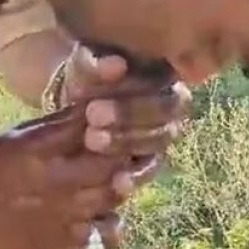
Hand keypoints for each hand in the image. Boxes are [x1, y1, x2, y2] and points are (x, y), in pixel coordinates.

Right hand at [0, 107, 150, 248]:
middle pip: (113, 163)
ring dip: (120, 188)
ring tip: (115, 183)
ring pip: (114, 196)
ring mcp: (62, 212)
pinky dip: (110, 224)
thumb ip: (58, 126)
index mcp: (39, 147)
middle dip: (125, 158)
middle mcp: (54, 179)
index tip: (123, 126)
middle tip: (128, 156)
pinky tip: (100, 215)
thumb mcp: (17, 137)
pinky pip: (105, 233)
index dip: (116, 126)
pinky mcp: (63, 241)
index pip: (94, 129)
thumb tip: (99, 107)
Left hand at [58, 43, 190, 165]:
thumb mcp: (84, 66)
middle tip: (92, 120)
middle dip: (127, 118)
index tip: (91, 108)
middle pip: (163, 115)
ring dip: (126, 143)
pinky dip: (135, 178)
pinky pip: (150, 170)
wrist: (76, 102)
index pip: (159, 88)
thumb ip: (97, 64)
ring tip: (92, 142)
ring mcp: (164, 135)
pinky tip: (118, 183)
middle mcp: (172, 107)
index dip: (129, 97)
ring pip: (158, 142)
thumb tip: (117, 65)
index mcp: (165, 77)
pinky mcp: (152, 160)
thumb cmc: (86, 77)